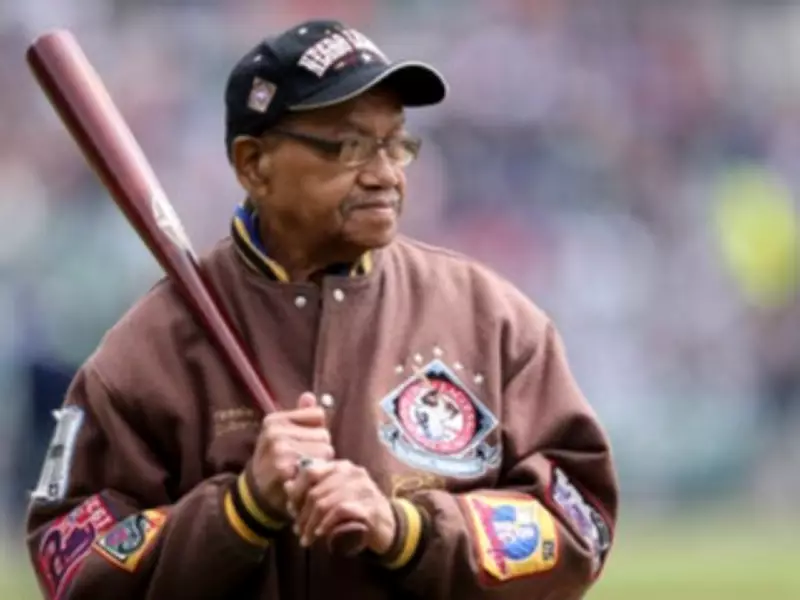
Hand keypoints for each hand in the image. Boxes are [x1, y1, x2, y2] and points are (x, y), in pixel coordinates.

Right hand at [249, 392, 333, 519]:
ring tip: (305, 470)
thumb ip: (299, 415)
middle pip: (324, 434)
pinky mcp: (286, 470)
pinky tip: (305, 480)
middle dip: (321, 449)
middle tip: (305, 461)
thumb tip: (309, 396)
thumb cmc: (275, 460)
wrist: (257, 494)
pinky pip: (320, 467)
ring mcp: (280, 451)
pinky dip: (317, 475)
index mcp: (275, 420)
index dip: (316, 430)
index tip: (304, 443)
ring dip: (322, 463)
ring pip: (326, 451)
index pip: (318, 415)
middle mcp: (275, 432)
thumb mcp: (281, 434)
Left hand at [285, 460, 395, 553]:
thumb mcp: (333, 498)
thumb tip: (286, 486)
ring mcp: (363, 488)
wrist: (388, 526)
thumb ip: (312, 490)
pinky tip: (321, 534)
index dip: (296, 492)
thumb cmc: (356, 510)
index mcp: (342, 466)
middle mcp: (353, 472)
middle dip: (302, 513)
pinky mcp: (369, 506)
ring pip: (324, 503)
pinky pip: (339, 511)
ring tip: (306, 538)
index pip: (310, 471)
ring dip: (311, 524)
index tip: (291, 510)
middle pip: (315, 491)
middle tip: (298, 530)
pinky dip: (326, 524)